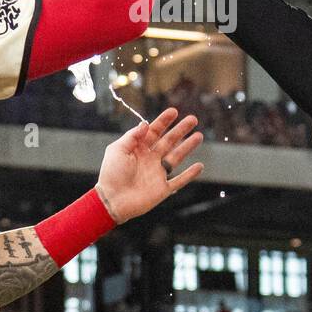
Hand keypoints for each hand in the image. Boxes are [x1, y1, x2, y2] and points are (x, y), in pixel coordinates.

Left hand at [95, 107, 202, 223]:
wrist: (112, 201)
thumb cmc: (111, 174)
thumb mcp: (117, 150)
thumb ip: (132, 136)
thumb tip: (145, 124)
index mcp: (138, 149)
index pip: (154, 131)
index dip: (164, 121)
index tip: (174, 111)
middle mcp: (149, 159)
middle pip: (169, 141)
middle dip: (181, 130)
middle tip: (193, 119)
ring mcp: (157, 174)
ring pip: (176, 157)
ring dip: (188, 146)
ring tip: (199, 136)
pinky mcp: (162, 189)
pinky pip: (179, 181)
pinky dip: (190, 174)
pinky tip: (200, 166)